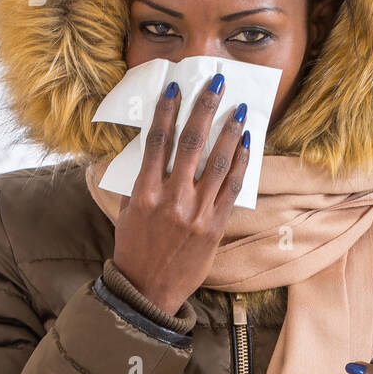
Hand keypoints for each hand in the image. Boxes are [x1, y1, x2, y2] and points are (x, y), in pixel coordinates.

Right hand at [111, 73, 249, 315]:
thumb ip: (136, 180)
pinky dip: (241, 163)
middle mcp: (171, 198)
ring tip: (239, 109)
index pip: (157, 141)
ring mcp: (196, 212)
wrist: (148, 290)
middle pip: (191, 143)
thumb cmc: (134, 247)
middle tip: (217, 83)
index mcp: (143, 192)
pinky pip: (232, 187)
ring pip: (217, 162)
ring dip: (230, 131)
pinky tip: (247, 144)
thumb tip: (148, 149)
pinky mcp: (215, 226)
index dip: (167, 111)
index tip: (176, 87)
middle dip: (205, 108)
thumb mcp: (125, 212)